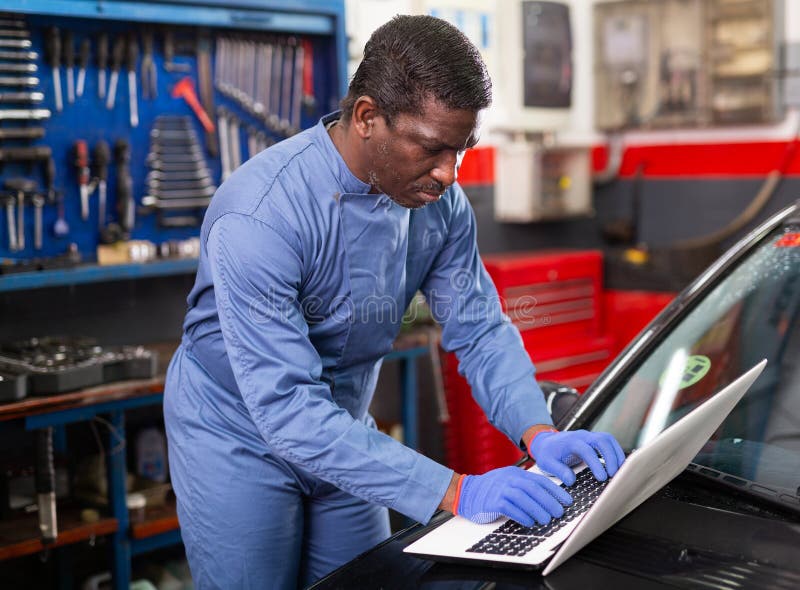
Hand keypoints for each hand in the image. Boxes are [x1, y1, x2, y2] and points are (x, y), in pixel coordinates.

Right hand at [454, 466, 572, 526]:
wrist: (466, 492)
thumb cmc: (490, 489)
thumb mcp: (509, 481)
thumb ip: (525, 486)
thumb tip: (549, 498)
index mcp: (516, 474)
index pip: (539, 480)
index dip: (555, 490)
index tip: (567, 500)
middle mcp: (509, 479)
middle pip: (533, 489)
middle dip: (549, 501)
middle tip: (559, 512)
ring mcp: (500, 489)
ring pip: (523, 499)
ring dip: (537, 510)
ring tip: (547, 520)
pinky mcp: (493, 501)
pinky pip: (510, 508)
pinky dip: (522, 516)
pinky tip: (530, 522)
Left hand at [528, 429, 625, 485]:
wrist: (546, 442)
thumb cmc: (547, 453)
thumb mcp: (546, 463)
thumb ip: (558, 470)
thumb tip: (571, 480)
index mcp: (570, 441)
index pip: (587, 450)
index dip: (596, 464)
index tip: (602, 478)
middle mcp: (582, 436)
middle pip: (602, 440)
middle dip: (611, 457)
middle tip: (614, 475)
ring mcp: (589, 436)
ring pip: (608, 439)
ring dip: (616, 453)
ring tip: (620, 471)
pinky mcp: (593, 440)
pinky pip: (608, 442)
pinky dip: (615, 452)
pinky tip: (619, 465)